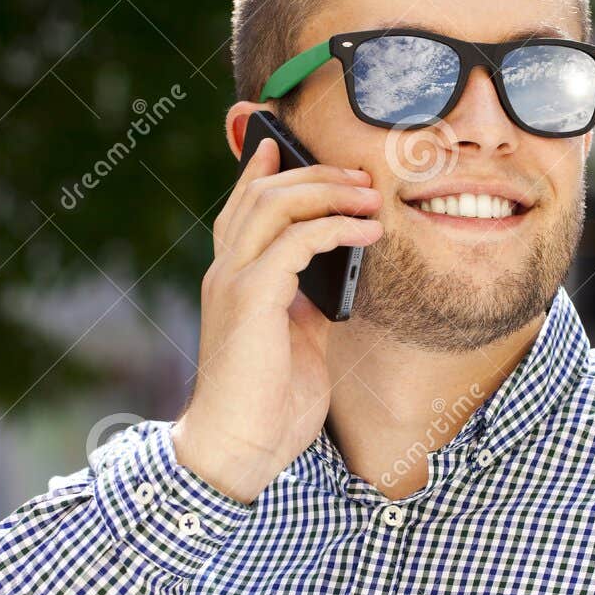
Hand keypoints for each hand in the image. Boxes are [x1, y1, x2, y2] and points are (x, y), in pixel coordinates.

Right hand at [171, 135, 382, 503]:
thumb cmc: (269, 406)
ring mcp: (234, 282)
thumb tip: (343, 275)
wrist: (238, 449)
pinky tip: (367, 231)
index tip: (283, 144)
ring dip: (327, 191)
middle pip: (261, 194)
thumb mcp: (299, 342)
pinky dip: (335, 228)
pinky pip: (296, 242)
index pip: (241, 209)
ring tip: (369, 196)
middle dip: (312, 173)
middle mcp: (225, 272)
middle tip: (359, 176)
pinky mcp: (250, 299)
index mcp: (232, 281)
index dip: (260, 172)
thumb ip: (311, 303)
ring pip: (273, 205)